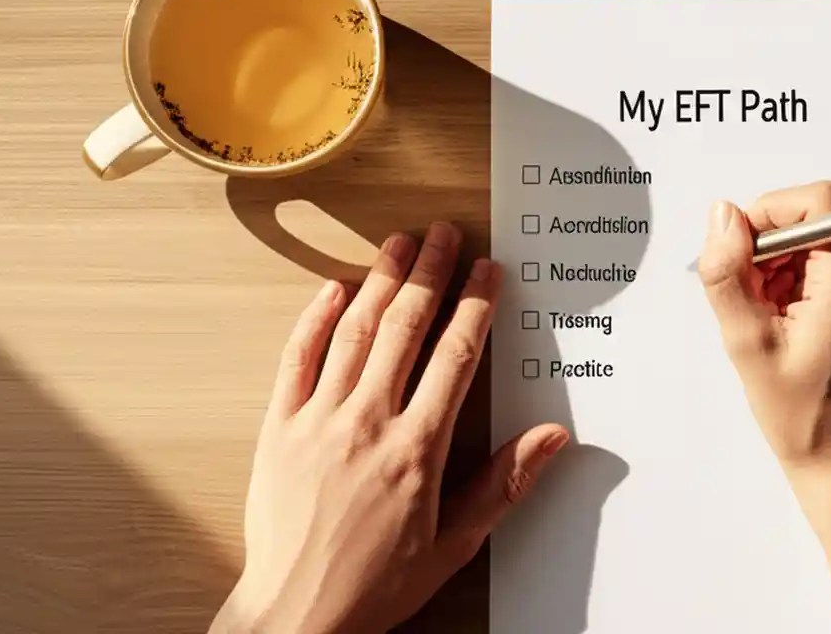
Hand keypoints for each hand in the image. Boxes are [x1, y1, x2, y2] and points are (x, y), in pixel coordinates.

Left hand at [211, 222, 568, 633]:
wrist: (298, 614)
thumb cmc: (378, 584)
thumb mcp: (456, 542)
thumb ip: (504, 484)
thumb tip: (552, 438)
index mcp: (417, 448)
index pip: (456, 356)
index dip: (476, 305)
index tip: (488, 271)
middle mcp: (368, 423)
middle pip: (405, 328)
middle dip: (429, 274)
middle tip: (444, 235)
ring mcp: (317, 421)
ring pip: (354, 333)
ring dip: (378, 282)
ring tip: (397, 244)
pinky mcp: (277, 429)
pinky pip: (295, 360)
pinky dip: (314, 320)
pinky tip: (331, 290)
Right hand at [700, 184, 830, 633]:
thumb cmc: (804, 418)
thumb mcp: (747, 343)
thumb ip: (728, 271)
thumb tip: (723, 215)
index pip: (816, 202)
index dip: (769, 215)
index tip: (741, 253)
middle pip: (819, 222)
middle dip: (774, 251)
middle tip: (753, 302)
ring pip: (827, 245)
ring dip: (788, 270)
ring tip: (772, 323)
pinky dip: (808, 285)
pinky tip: (792, 328)